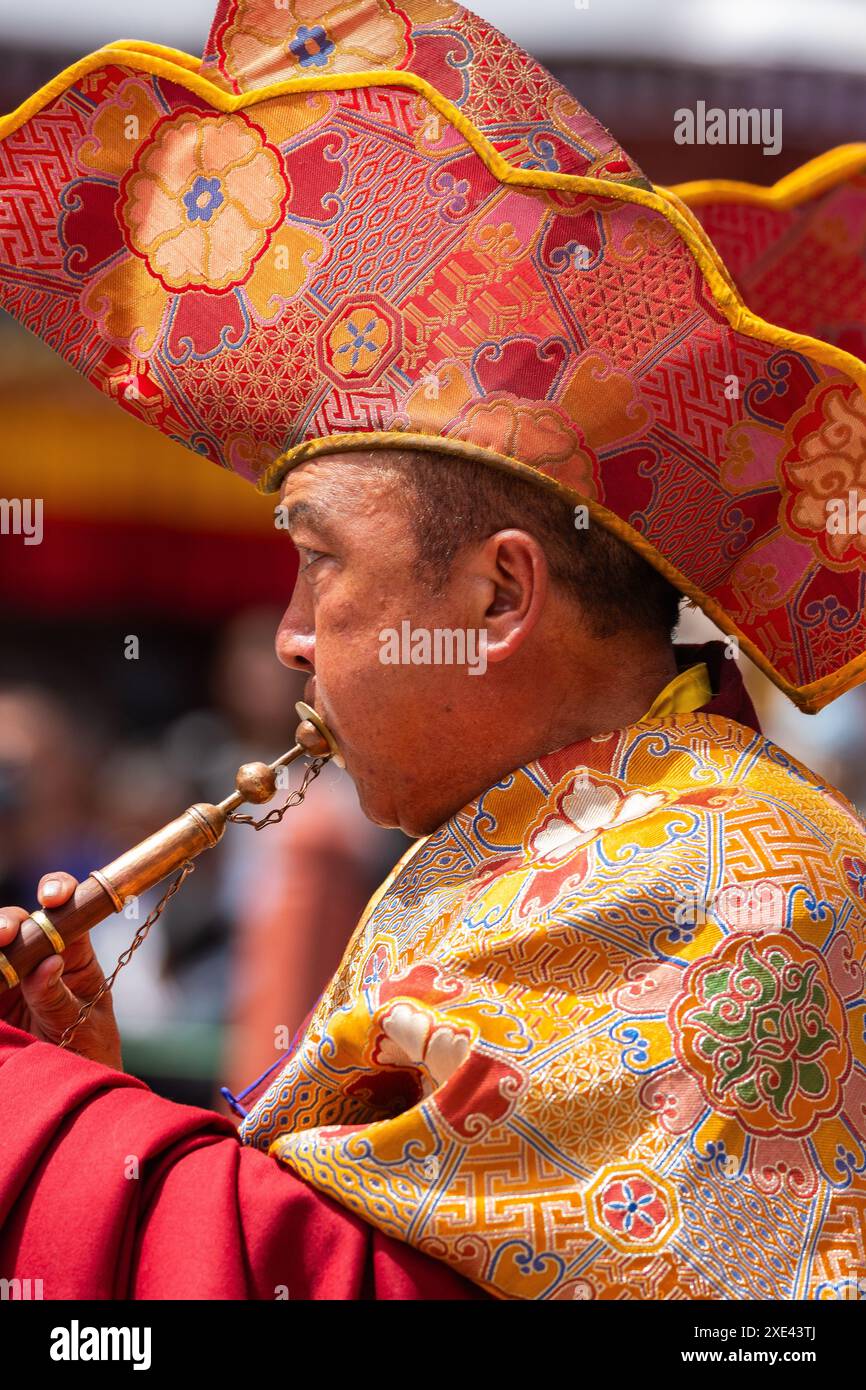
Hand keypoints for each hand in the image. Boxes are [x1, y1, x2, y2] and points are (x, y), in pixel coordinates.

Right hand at [0, 872, 122, 1068]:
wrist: (69, 1090)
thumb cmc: (88, 1051)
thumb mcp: (80, 1024)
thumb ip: (58, 997)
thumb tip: (49, 963)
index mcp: (74, 952)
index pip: (67, 909)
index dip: (57, 890)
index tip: (51, 896)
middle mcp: (40, 955)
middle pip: (19, 922)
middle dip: (8, 922)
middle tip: (6, 936)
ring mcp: (11, 974)